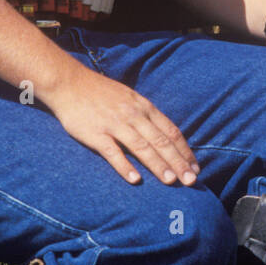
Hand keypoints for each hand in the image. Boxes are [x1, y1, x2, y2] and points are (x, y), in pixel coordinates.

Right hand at [42, 61, 199, 186]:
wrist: (70, 83)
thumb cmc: (102, 93)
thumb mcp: (131, 98)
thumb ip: (147, 116)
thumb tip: (166, 136)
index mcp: (144, 107)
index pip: (171, 131)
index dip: (185, 151)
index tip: (195, 168)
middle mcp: (134, 115)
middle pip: (161, 141)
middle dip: (178, 162)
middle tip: (191, 181)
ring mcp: (115, 124)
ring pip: (141, 147)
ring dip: (157, 165)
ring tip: (170, 181)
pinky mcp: (95, 133)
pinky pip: (112, 152)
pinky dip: (124, 166)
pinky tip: (135, 180)